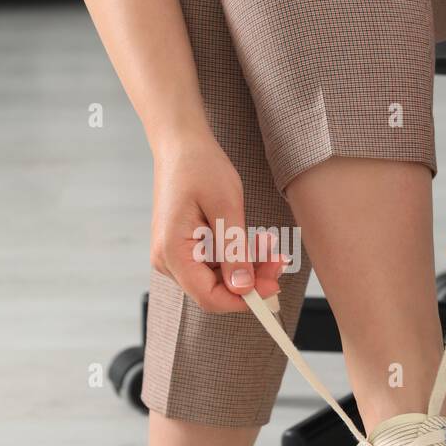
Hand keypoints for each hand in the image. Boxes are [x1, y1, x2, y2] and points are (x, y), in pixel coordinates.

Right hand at [150, 134, 284, 312]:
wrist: (181, 146)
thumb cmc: (200, 167)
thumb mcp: (226, 208)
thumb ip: (234, 251)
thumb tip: (243, 288)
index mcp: (173, 252)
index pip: (209, 297)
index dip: (243, 299)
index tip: (273, 286)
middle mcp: (167, 260)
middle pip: (214, 291)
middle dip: (250, 279)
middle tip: (278, 259)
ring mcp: (173, 256)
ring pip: (216, 279)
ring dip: (247, 267)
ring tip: (269, 244)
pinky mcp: (183, 250)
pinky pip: (213, 265)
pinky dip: (236, 257)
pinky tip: (253, 242)